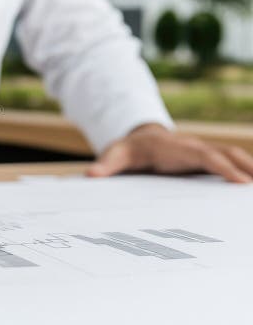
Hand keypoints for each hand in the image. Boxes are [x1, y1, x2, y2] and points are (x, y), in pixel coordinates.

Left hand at [87, 123, 252, 182]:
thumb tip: (91, 175)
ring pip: (234, 157)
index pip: (204, 156)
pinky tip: (251, 188)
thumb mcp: (114, 155)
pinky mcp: (206, 161)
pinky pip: (230, 164)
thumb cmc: (128, 150)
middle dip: (247, 167)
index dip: (222, 167)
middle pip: (227, 155)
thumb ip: (105, 165)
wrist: (136, 140)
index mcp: (176, 148)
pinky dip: (245, 172)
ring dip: (251, 169)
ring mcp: (203, 153)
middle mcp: (194, 148)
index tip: (239, 182)